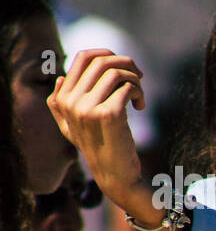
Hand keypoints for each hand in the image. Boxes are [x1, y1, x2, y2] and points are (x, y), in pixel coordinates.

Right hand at [46, 49, 145, 204]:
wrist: (115, 175)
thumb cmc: (97, 148)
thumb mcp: (71, 127)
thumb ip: (59, 104)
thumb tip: (60, 78)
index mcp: (63, 99)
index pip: (83, 57)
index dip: (108, 55)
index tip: (124, 67)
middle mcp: (72, 102)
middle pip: (102, 61)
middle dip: (126, 64)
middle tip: (139, 77)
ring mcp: (89, 108)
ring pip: (117, 73)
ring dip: (135, 79)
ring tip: (139, 95)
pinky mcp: (110, 114)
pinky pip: (128, 87)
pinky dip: (139, 92)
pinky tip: (140, 106)